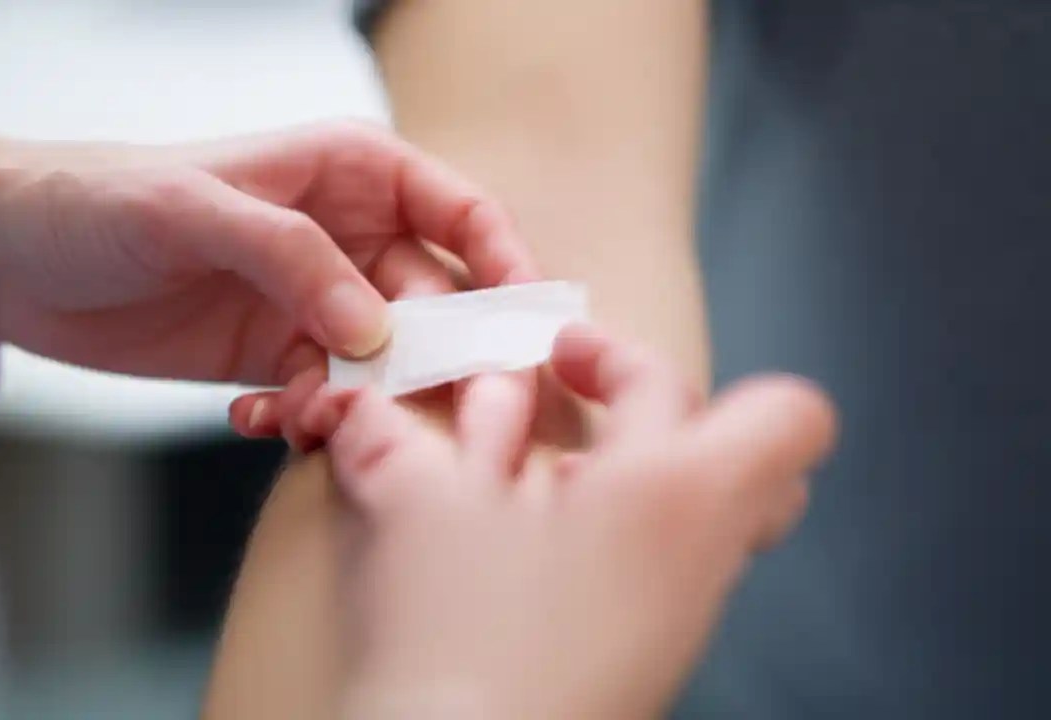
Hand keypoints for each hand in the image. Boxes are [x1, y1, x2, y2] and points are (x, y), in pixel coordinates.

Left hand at [0, 121, 536, 384]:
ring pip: (386, 363)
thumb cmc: (96, 199)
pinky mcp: (276, 353)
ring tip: (301, 411)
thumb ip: (292, 258)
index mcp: (349, 173)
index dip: (505, 267)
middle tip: (405, 405)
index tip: (525, 329)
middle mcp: (346, 237)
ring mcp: (314, 300)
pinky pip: (328, 394)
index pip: (461, 215)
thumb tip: (376, 330)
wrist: (8, 255)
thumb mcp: (190, 210)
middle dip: (435, 359)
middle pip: (437, 304)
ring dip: (361, 399)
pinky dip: (308, 416)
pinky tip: (255, 416)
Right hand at [304, 326, 836, 719]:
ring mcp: (686, 612)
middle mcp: (703, 553)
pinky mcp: (653, 656)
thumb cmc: (460, 647)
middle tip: (587, 408)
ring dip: (633, 473)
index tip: (563, 360)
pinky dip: (609, 537)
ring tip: (537, 484)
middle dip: (671, 412)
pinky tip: (526, 551)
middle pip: (761, 452)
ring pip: (711, 510)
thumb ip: (393, 439)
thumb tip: (359, 405)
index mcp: (669, 491)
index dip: (635, 353)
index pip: (741, 398)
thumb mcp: (415, 514)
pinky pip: (666, 568)